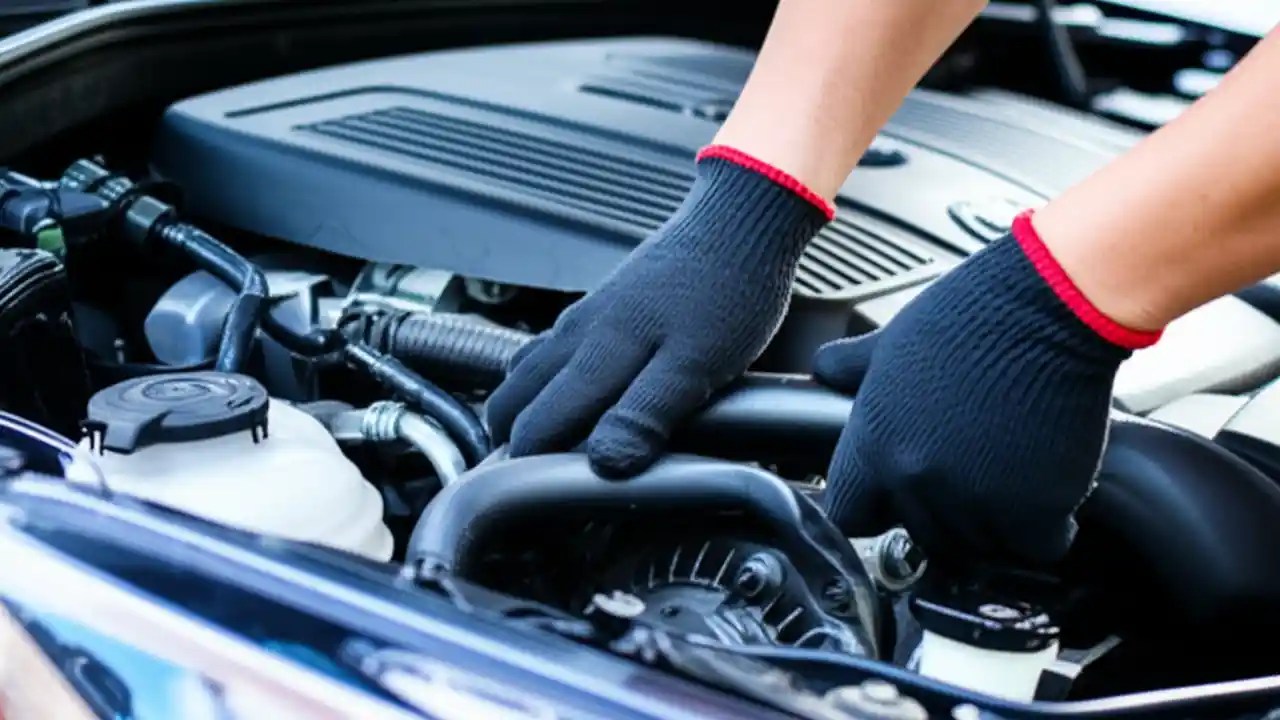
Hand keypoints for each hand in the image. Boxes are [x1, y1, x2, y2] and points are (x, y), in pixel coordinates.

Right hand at [487, 146, 831, 476]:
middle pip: (511, 399)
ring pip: (525, 373)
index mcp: (595, 355)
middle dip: (511, 441)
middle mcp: (576, 335)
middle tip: (537, 478)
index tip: (542, 498)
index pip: (534, 425)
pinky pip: (549, 351)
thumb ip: (645, 413)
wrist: (739, 219)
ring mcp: (583, 317)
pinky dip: (542, 381)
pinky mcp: (600, 307)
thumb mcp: (698, 365)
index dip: (530, 467)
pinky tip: (572, 394)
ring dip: (524, 410)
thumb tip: (602, 463)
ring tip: (548, 445)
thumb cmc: (730, 291)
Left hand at [814, 212, 1160, 566]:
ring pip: (979, 548)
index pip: (847, 517)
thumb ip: (851, 369)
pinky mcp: (1036, 509)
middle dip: (940, 516)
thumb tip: (824, 369)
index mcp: (874, 445)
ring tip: (1008, 479)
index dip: (872, 511)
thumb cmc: (972, 315)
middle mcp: (917, 480)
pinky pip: (1036, 547)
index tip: (891, 506)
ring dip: (994, 525)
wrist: (1049, 305)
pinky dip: (1045, 529)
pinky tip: (1045, 496)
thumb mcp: (892, 341)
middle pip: (920, 537)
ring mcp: (977, 499)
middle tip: (969, 480)